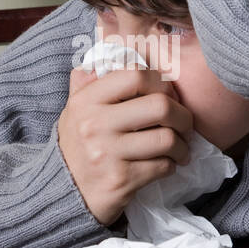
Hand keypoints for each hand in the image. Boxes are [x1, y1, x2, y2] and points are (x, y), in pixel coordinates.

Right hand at [57, 66, 192, 226]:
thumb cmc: (77, 147)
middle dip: (182, 116)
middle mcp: (95, 124)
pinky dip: (172, 165)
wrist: (64, 193)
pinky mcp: (121, 180)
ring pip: (167, 139)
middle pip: (160, 106)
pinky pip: (163, 166)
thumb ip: (90, 82)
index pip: (135, 75)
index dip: (161, 83)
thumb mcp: (75, 111)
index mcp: (86, 100)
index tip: (167, 96)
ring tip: (180, 148)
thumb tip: (113, 54)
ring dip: (182, 145)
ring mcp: (107, 153)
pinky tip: (167, 165)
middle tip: (184, 124)